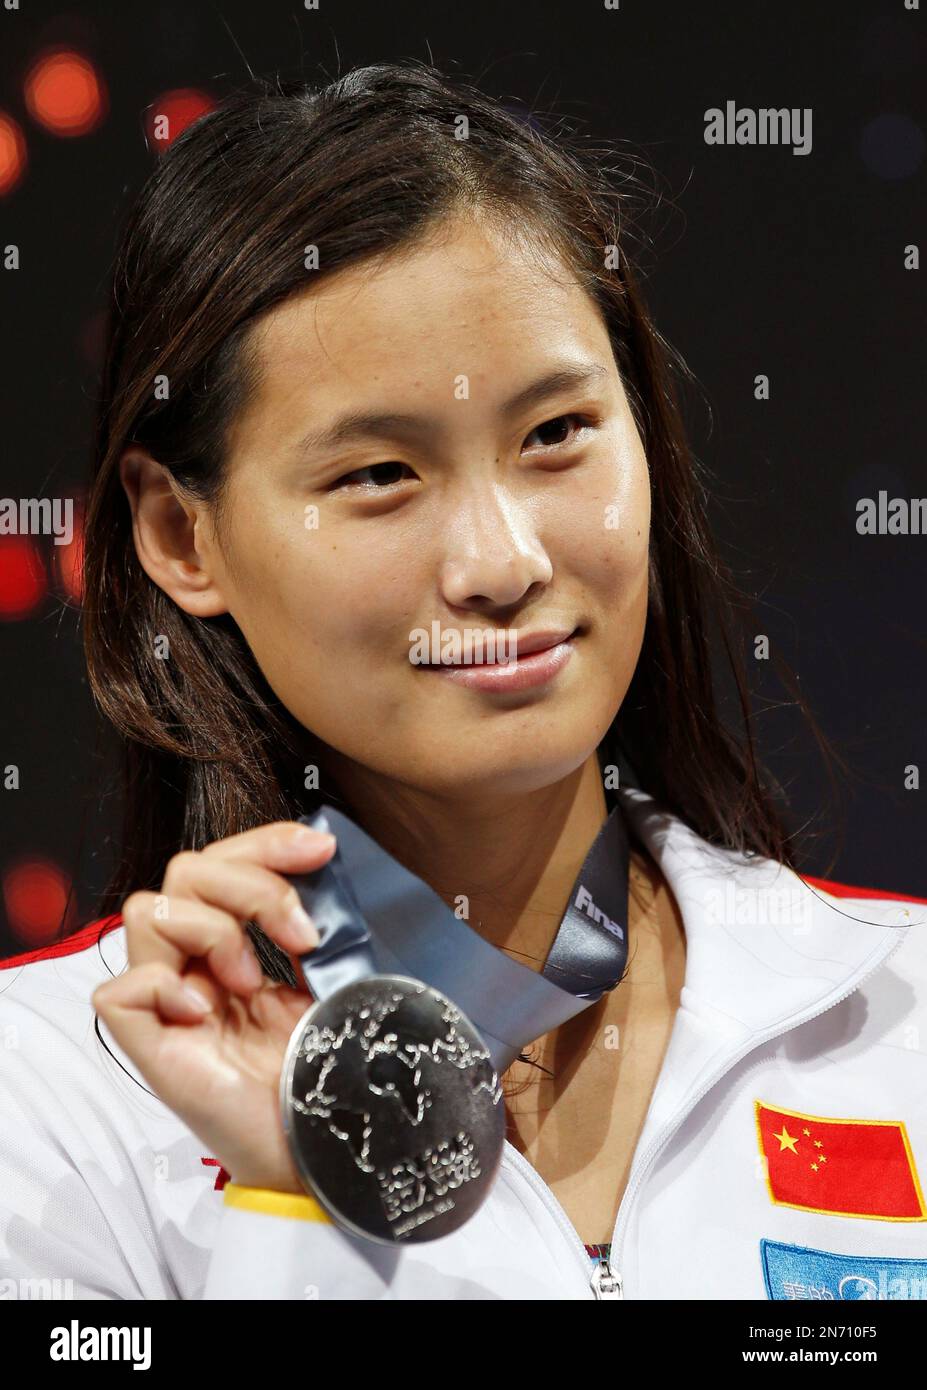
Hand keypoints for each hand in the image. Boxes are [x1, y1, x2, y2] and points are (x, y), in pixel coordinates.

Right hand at [92, 822, 335, 1192]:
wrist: (322, 1145)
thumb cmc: (320, 1070)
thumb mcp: (327, 980)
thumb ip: (310, 924)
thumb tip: (322, 858)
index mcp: (235, 943)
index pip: (224, 862)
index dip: (266, 843)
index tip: (320, 849)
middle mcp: (194, 963)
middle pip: (185, 870)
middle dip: (250, 884)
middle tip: (298, 936)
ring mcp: (167, 1002)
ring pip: (146, 909)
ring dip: (212, 931)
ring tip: (251, 982)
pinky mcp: (148, 1046)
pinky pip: (118, 989)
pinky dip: (163, 985)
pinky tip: (205, 1011)